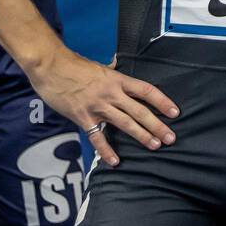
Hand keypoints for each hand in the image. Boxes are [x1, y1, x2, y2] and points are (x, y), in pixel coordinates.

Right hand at [27, 50, 179, 165]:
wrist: (51, 67)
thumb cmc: (73, 65)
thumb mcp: (98, 65)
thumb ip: (110, 70)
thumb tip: (116, 64)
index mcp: (117, 79)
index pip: (146, 91)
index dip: (162, 101)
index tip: (174, 112)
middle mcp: (111, 93)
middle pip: (140, 111)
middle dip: (157, 125)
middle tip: (170, 138)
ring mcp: (98, 107)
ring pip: (125, 124)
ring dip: (141, 136)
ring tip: (154, 146)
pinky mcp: (83, 118)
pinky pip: (98, 137)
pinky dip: (106, 150)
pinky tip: (115, 161)